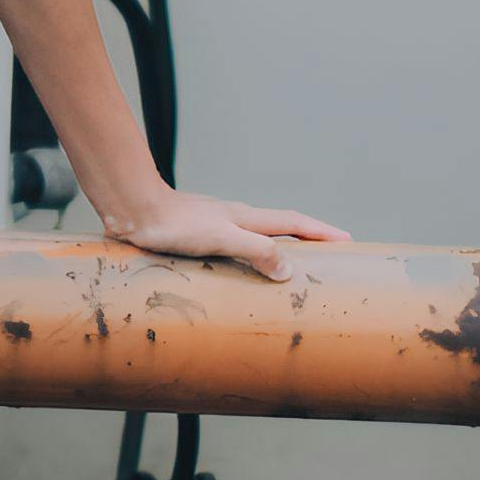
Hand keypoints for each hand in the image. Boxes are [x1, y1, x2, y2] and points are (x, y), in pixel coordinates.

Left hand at [95, 189, 352, 284]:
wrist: (132, 209)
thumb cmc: (173, 224)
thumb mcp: (221, 238)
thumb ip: (256, 251)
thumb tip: (289, 269)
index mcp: (244, 218)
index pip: (292, 222)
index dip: (320, 231)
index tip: (347, 240)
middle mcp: (233, 218)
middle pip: (278, 226)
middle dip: (305, 237)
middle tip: (326, 252)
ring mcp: (214, 225)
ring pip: (254, 235)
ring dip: (276, 246)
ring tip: (288, 265)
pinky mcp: (194, 235)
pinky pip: (232, 245)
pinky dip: (247, 255)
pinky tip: (237, 268)